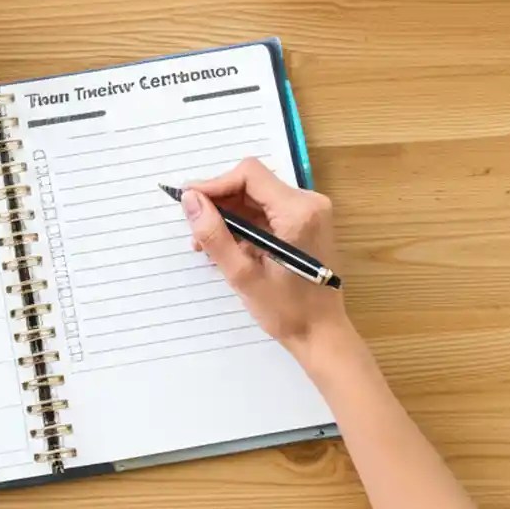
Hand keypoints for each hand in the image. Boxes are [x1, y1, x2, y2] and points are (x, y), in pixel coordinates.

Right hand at [181, 159, 351, 366]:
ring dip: (228, 215)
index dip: (214, 184)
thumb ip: (214, 234)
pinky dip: (243, 225)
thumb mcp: (242, 274)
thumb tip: (190, 200)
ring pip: (256, 198)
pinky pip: (266, 212)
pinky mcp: (305, 223)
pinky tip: (227, 246)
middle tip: (194, 230)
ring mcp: (309, 212)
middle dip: (219, 203)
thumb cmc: (286, 310)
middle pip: (251, 184)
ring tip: (206, 244)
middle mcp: (309, 203)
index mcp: (298, 212)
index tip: (188, 202)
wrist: (321, 334)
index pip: (249, 175)